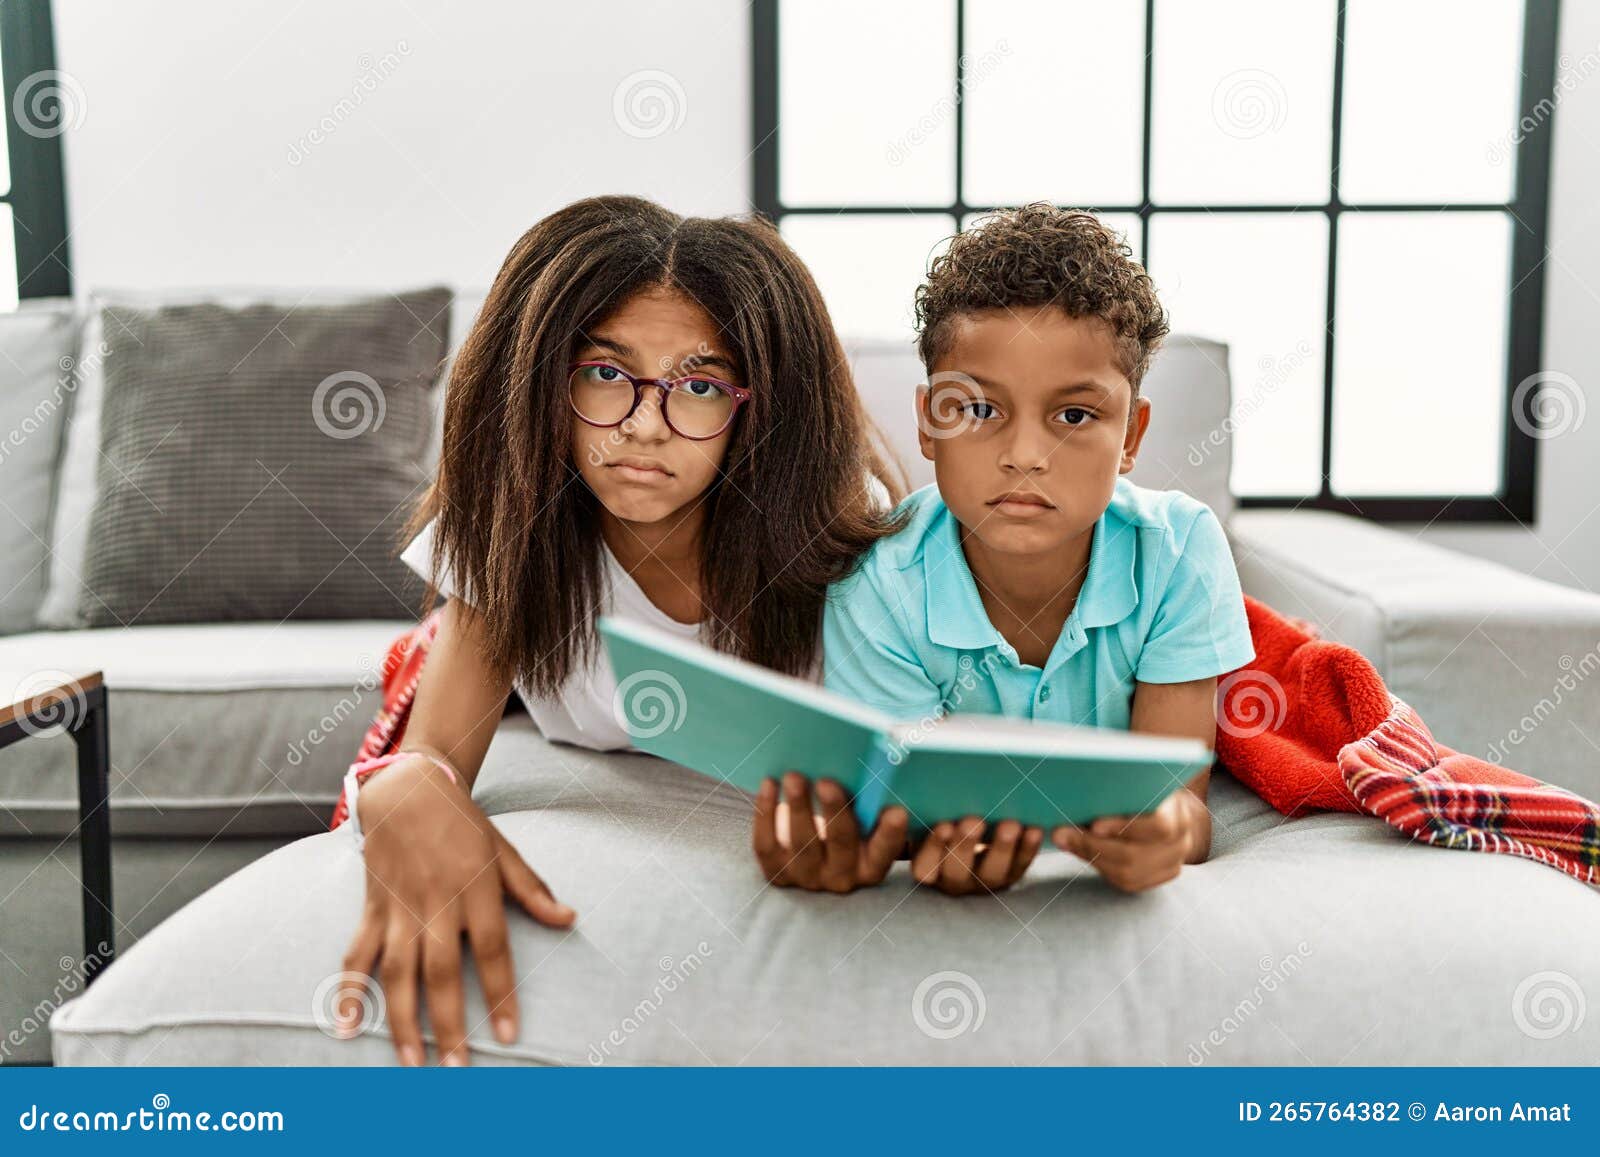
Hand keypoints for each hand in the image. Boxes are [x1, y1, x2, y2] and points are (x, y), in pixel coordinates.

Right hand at [336, 754, 574, 1065]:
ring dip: (403, 1020)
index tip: (509, 1034)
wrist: (408, 789)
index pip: (493, 950)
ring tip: (413, 1062)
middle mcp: (436, 902)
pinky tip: (348, 1026)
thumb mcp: (506, 851)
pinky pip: (358, 954)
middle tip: (457, 1067)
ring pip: (397, 972)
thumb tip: (568, 919)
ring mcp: (400, 907)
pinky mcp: (372, 908)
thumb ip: (533, 891)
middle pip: (442, 971)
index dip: (502, 994)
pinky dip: (349, 991)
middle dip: (450, 1023)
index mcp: (476, 889)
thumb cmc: (464, 824)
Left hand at [752, 773, 907, 892]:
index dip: (890, 835)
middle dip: (835, 811)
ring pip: (802, 844)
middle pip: (841, 843)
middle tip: (827, 782)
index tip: (896, 811)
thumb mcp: (869, 822)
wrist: (812, 850)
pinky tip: (769, 784)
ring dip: (798, 807)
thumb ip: (879, 807)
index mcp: (871, 865)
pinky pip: (767, 845)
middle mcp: (842, 877)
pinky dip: (766, 813)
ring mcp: (807, 877)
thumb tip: (882, 779)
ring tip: (794, 776)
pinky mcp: (778, 871)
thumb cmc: (849, 826)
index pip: (884, 852)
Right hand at [910, 817, 1043, 895]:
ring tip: (1009, 825)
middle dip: (965, 845)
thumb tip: (918, 772)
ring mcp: (982, 882)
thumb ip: (927, 808)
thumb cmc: (941, 819)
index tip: (939, 823)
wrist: (967, 839)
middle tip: (972, 822)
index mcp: (927, 868)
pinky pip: (1019, 866)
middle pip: (957, 870)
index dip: (931, 846)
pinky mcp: (1009, 876)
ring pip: (992, 872)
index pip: (924, 864)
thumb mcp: (927, 819)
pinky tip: (1033, 829)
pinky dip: (1027, 848)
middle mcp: (952, 880)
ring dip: (1001, 848)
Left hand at [1052, 793, 1195, 892]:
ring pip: (1128, 874)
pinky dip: (1101, 868)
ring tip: (1065, 841)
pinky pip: (1128, 883)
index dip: (1124, 827)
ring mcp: (1173, 863)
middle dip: (1093, 845)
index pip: (1158, 826)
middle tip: (1060, 834)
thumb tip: (1080, 787)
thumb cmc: (1145, 785)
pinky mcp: (1160, 877)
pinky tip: (1082, 851)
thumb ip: (1118, 781)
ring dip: (1091, 857)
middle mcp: (1181, 841)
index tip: (1094, 825)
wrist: (1171, 806)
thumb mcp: (1138, 778)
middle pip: (1135, 856)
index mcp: (1179, 812)